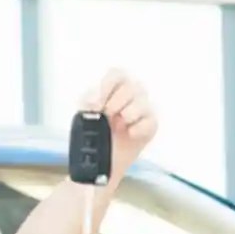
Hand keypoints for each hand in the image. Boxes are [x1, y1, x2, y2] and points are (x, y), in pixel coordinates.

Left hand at [81, 68, 158, 186]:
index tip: (97, 103)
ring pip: (141, 102)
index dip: (106, 86)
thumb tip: (95, 100)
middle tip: (106, 116)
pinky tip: (128, 134)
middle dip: (114, 103)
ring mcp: (143, 109)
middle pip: (130, 86)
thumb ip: (88, 101)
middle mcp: (131, 94)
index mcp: (114, 88)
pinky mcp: (151, 125)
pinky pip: (149, 121)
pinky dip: (136, 129)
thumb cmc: (93, 132)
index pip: (116, 74)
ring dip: (126, 115)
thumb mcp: (83, 114)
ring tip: (117, 126)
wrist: (98, 159)